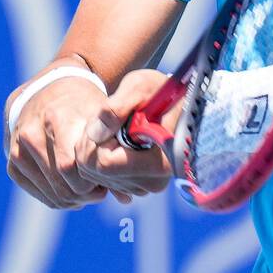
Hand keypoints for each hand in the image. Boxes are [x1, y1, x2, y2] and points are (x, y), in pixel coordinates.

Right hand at [5, 72, 132, 208]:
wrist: (48, 92)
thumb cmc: (82, 105)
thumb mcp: (102, 118)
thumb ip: (115, 153)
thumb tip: (126, 199)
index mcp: (55, 119)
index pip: (69, 166)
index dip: (92, 182)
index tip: (105, 181)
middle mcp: (31, 133)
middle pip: (61, 183)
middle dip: (85, 194)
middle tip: (99, 190)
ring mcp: (18, 149)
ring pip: (52, 193)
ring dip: (74, 199)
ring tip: (88, 189)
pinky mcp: (13, 162)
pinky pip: (39, 194)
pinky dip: (59, 198)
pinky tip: (73, 190)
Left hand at [75, 69, 179, 197]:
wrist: (177, 102)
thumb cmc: (160, 91)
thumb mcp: (139, 87)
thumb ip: (115, 108)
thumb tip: (95, 134)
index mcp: (159, 161)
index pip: (105, 163)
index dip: (99, 140)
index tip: (109, 121)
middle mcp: (154, 181)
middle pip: (97, 172)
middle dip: (96, 145)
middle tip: (111, 122)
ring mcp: (145, 186)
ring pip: (98, 176)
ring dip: (100, 150)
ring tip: (119, 128)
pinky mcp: (137, 186)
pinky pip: (105, 179)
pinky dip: (105, 158)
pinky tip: (120, 141)